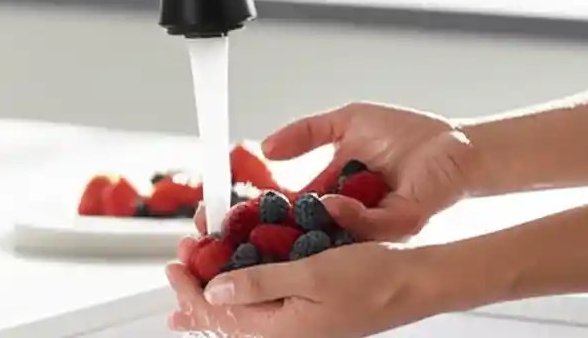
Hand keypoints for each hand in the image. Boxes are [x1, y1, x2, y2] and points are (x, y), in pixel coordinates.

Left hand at [165, 241, 453, 336]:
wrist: (413, 281)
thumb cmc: (372, 278)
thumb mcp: (309, 274)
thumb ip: (258, 283)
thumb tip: (213, 291)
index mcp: (281, 332)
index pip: (219, 315)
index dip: (189, 290)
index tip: (174, 264)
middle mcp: (284, 333)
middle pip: (224, 316)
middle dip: (197, 286)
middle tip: (181, 257)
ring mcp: (294, 324)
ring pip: (240, 308)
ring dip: (216, 285)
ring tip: (194, 268)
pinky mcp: (304, 311)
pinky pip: (262, 301)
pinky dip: (241, 285)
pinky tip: (231, 275)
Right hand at [267, 102, 474, 240]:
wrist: (453, 142)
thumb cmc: (408, 133)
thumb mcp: (345, 123)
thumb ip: (305, 133)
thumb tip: (266, 147)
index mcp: (337, 188)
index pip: (297, 203)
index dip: (273, 206)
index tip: (246, 206)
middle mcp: (353, 210)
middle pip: (311, 225)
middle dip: (284, 226)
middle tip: (256, 226)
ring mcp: (374, 221)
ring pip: (336, 231)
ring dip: (313, 222)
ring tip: (291, 212)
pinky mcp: (399, 223)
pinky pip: (368, 226)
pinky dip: (349, 215)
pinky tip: (334, 201)